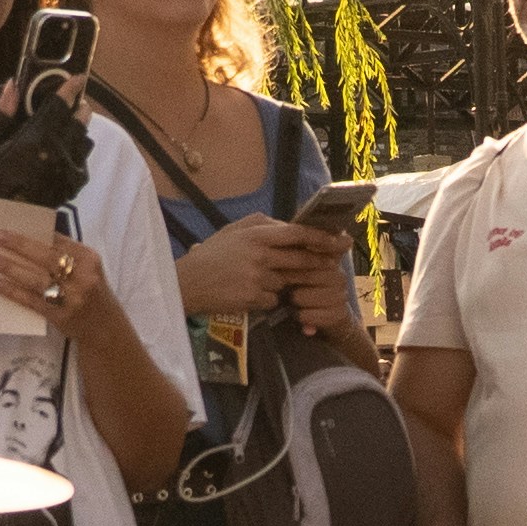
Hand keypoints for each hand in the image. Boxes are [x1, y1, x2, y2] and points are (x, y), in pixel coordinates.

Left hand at [0, 222, 96, 327]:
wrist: (104, 328)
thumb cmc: (91, 293)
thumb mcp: (87, 268)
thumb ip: (66, 253)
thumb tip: (31, 236)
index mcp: (88, 258)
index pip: (57, 240)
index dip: (33, 233)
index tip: (11, 226)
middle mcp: (81, 276)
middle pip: (46, 257)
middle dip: (18, 244)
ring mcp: (70, 297)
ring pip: (34, 278)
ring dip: (9, 267)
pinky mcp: (58, 314)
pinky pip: (30, 299)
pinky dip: (12, 291)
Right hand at [169, 215, 341, 322]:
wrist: (187, 283)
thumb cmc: (211, 255)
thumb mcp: (233, 231)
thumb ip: (261, 225)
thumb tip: (289, 226)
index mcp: (256, 235)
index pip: (297, 234)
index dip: (320, 238)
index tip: (339, 240)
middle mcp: (260, 255)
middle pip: (300, 260)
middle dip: (317, 264)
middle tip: (330, 266)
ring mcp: (257, 278)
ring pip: (285, 282)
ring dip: (280, 283)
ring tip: (254, 280)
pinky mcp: (253, 298)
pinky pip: (273, 299)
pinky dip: (266, 298)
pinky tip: (247, 293)